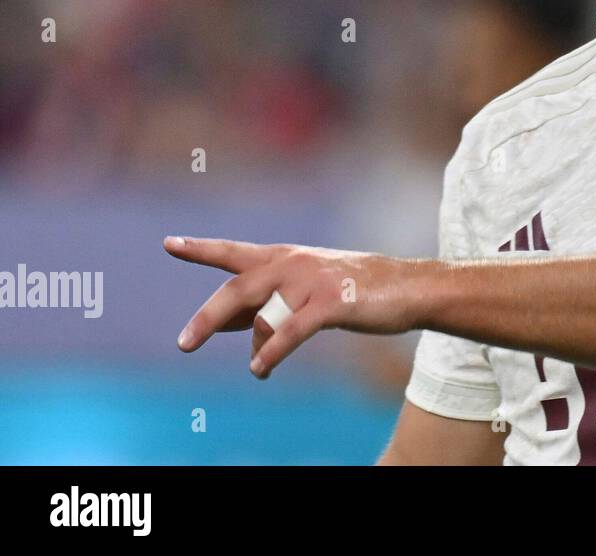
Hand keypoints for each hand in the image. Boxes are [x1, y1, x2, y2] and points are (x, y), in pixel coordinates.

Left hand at [164, 236, 416, 378]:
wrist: (407, 287)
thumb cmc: (354, 290)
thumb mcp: (305, 290)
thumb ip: (265, 301)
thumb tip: (223, 323)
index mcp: (284, 257)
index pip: (233, 253)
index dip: (201, 249)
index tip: (170, 243)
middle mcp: (292, 264)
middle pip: (236, 291)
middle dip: (207, 319)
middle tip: (184, 344)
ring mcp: (311, 283)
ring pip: (263, 316)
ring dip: (256, 348)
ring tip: (259, 369)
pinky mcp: (331, 304)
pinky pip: (290, 332)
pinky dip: (271, 352)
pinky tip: (261, 368)